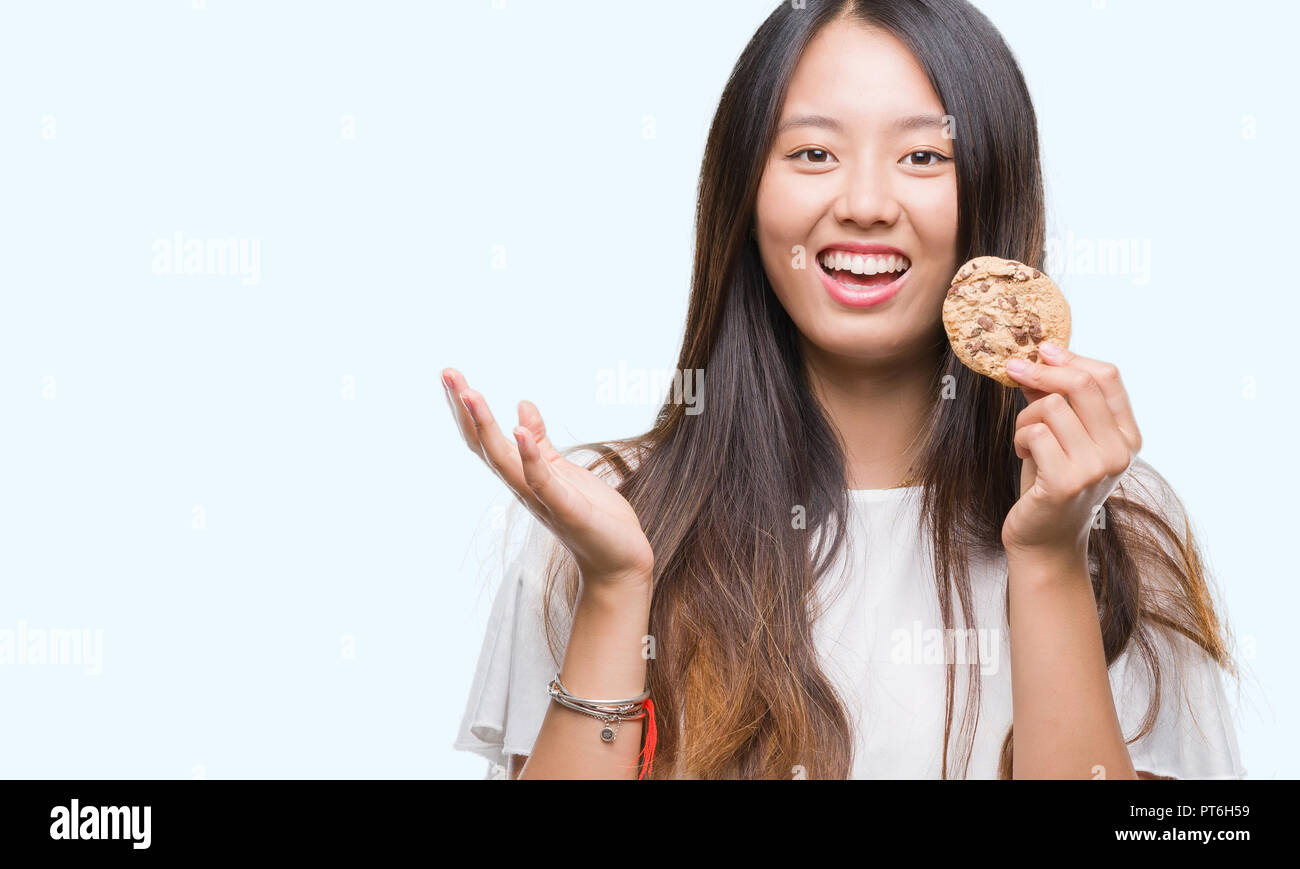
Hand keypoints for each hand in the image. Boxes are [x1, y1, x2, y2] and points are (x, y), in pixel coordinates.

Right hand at [442, 368, 654, 586]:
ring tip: (470, 393)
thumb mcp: (563, 470)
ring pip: (504, 460)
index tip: (450, 376)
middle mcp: (524, 487)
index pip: (484, 439)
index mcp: (522, 476)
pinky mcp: (567, 509)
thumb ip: (540, 442)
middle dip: (465, 410)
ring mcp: (542, 499)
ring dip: (486, 426)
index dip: (467, 410)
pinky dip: (529, 456)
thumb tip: (521, 404)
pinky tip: (518, 428)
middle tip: (447, 373)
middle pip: (484, 445)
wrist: (618, 560)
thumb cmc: (592, 516)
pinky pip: (542, 480)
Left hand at [1000, 343, 1141, 560]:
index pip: (1108, 377)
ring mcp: (1096, 468)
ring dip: (1025, 417)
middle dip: (1041, 372)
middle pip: (1082, 385)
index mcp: (1127, 437)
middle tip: (1012, 370)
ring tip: (1025, 440)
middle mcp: (1120, 451)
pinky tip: (1024, 457)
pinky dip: (1019, 439)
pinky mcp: (1067, 482)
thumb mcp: (1062, 436)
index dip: (1071, 358)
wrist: (1045, 540)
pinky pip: (1035, 433)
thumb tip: (1039, 357)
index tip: (1042, 350)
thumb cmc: (1050, 483)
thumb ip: (1058, 400)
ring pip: (1052, 407)